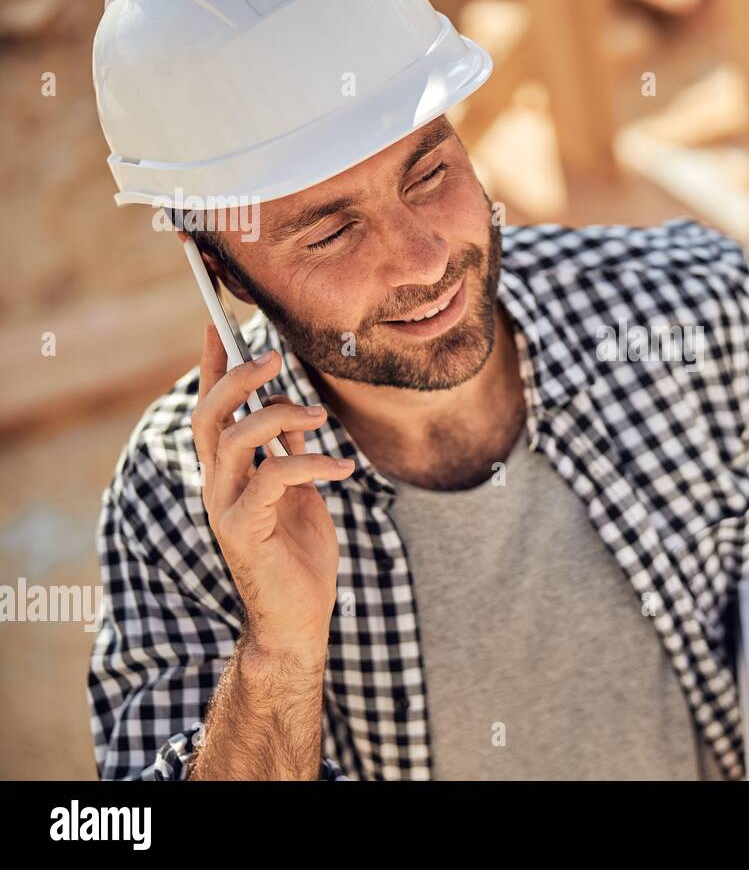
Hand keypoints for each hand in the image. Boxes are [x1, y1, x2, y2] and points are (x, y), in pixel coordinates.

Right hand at [191, 325, 353, 655]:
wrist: (298, 619)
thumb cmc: (298, 555)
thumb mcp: (298, 492)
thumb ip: (288, 452)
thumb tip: (294, 408)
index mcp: (227, 473)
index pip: (211, 409)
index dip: (212, 367)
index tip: (218, 324)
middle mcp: (216, 485)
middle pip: (210, 415)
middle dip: (237, 378)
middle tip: (273, 356)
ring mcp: (225, 507)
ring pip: (235, 439)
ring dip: (281, 416)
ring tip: (322, 416)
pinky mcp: (243, 529)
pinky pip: (274, 476)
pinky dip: (311, 462)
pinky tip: (344, 466)